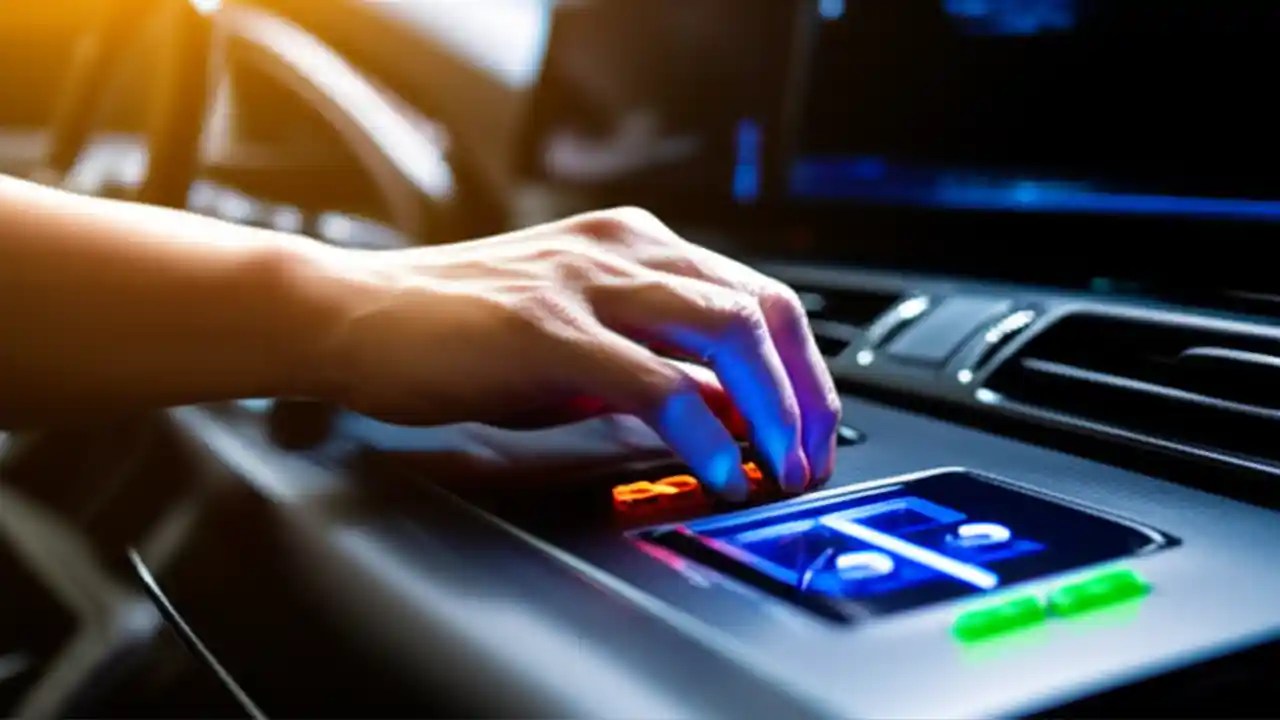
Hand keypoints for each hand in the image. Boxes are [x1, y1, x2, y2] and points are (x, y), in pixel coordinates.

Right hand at [301, 208, 841, 499]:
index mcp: (634, 244)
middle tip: (809, 456)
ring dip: (774, 410)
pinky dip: (705, 434)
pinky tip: (720, 470)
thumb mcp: (575, 337)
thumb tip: (724, 410)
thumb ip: (648, 360)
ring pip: (727, 332)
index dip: (799, 368)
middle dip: (804, 392)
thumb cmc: (455, 327)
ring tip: (781, 467)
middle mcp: (624, 250)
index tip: (808, 427)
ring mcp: (587, 286)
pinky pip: (657, 384)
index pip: (755, 294)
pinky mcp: (549, 333)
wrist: (352, 313)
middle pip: (760, 309)